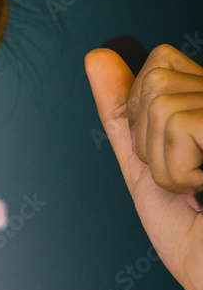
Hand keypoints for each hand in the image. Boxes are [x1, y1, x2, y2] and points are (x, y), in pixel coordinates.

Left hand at [85, 43, 202, 289]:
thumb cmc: (196, 233)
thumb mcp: (145, 164)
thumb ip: (122, 112)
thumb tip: (98, 56)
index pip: (159, 63)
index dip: (144, 114)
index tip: (171, 157)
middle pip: (153, 82)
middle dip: (151, 142)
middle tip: (187, 180)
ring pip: (161, 106)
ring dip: (166, 163)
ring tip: (199, 189)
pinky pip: (177, 125)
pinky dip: (178, 168)